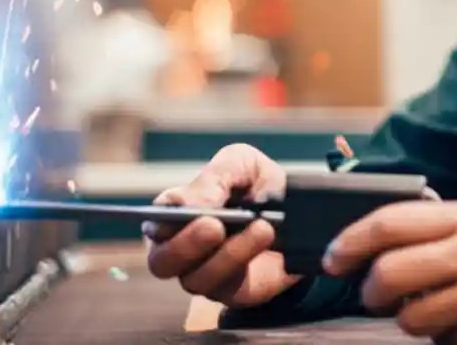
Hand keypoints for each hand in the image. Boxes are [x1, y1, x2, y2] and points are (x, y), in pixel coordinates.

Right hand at [144, 144, 302, 306]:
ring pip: (198, 279)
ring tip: (262, 227)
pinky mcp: (233, 292)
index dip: (162, 220)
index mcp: (176, 213)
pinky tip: (269, 238)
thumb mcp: (241, 164)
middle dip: (185, 245)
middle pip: (162, 262)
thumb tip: (192, 205)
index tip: (183, 210)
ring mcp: (205, 274)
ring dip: (230, 253)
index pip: (154, 221)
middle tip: (214, 226)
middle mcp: (182, 249)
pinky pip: (231, 289)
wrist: (302, 212)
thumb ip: (215, 177)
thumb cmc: (259, 184)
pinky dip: (250, 262)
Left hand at [323, 201, 456, 343]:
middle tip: (375, 297)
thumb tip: (384, 244)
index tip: (333, 258)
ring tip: (442, 313)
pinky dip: (455, 342)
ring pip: (413, 320)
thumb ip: (447, 227)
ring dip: (417, 323)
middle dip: (371, 292)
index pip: (391, 221)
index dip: (350, 242)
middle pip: (389, 274)